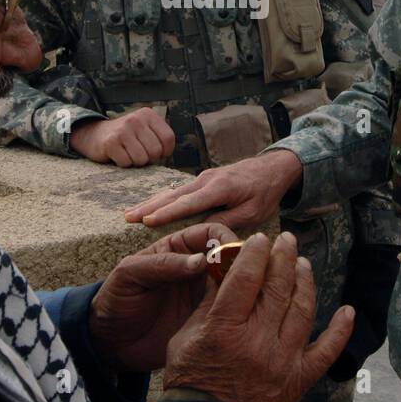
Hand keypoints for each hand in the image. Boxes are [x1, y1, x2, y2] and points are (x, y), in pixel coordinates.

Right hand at [70, 107, 174, 166]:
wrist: (95, 134)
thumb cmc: (126, 137)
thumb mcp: (144, 129)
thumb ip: (159, 138)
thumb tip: (167, 155)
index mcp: (147, 115)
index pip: (168, 138)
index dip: (165, 152)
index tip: (157, 153)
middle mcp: (136, 119)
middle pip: (156, 151)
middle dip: (149, 158)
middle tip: (138, 153)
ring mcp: (123, 130)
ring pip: (142, 159)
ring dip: (135, 162)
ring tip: (128, 153)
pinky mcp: (111, 142)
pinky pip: (126, 162)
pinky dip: (123, 163)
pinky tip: (118, 155)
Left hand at [89, 222, 238, 372]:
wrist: (110, 342)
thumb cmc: (116, 300)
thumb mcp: (130, 274)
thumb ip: (162, 264)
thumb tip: (201, 261)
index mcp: (178, 248)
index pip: (211, 233)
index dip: (225, 238)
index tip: (234, 252)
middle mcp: (197, 269)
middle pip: (230, 257)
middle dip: (243, 263)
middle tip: (250, 277)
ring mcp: (204, 296)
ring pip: (236, 285)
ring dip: (246, 288)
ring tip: (249, 299)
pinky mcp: (207, 321)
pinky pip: (230, 312)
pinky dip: (239, 312)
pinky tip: (241, 319)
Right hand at [123, 150, 301, 228]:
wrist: (273, 168)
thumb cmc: (265, 193)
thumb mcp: (252, 212)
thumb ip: (227, 221)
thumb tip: (202, 233)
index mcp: (220, 188)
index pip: (188, 203)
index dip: (167, 213)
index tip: (147, 221)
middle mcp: (207, 179)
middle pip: (173, 195)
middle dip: (149, 206)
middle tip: (127, 218)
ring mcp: (203, 177)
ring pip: (173, 192)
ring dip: (151, 202)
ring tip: (130, 213)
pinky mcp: (203, 179)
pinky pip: (179, 190)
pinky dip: (162, 199)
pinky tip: (150, 206)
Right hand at [162, 231, 353, 401]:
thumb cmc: (191, 383)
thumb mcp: (185, 340)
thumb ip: (207, 306)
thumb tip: (222, 271)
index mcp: (224, 329)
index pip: (245, 278)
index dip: (254, 252)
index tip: (260, 238)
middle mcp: (257, 341)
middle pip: (277, 288)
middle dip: (284, 257)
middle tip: (287, 240)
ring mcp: (282, 360)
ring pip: (302, 309)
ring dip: (305, 281)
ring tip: (303, 264)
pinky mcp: (299, 378)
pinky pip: (327, 350)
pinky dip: (340, 330)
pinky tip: (347, 311)